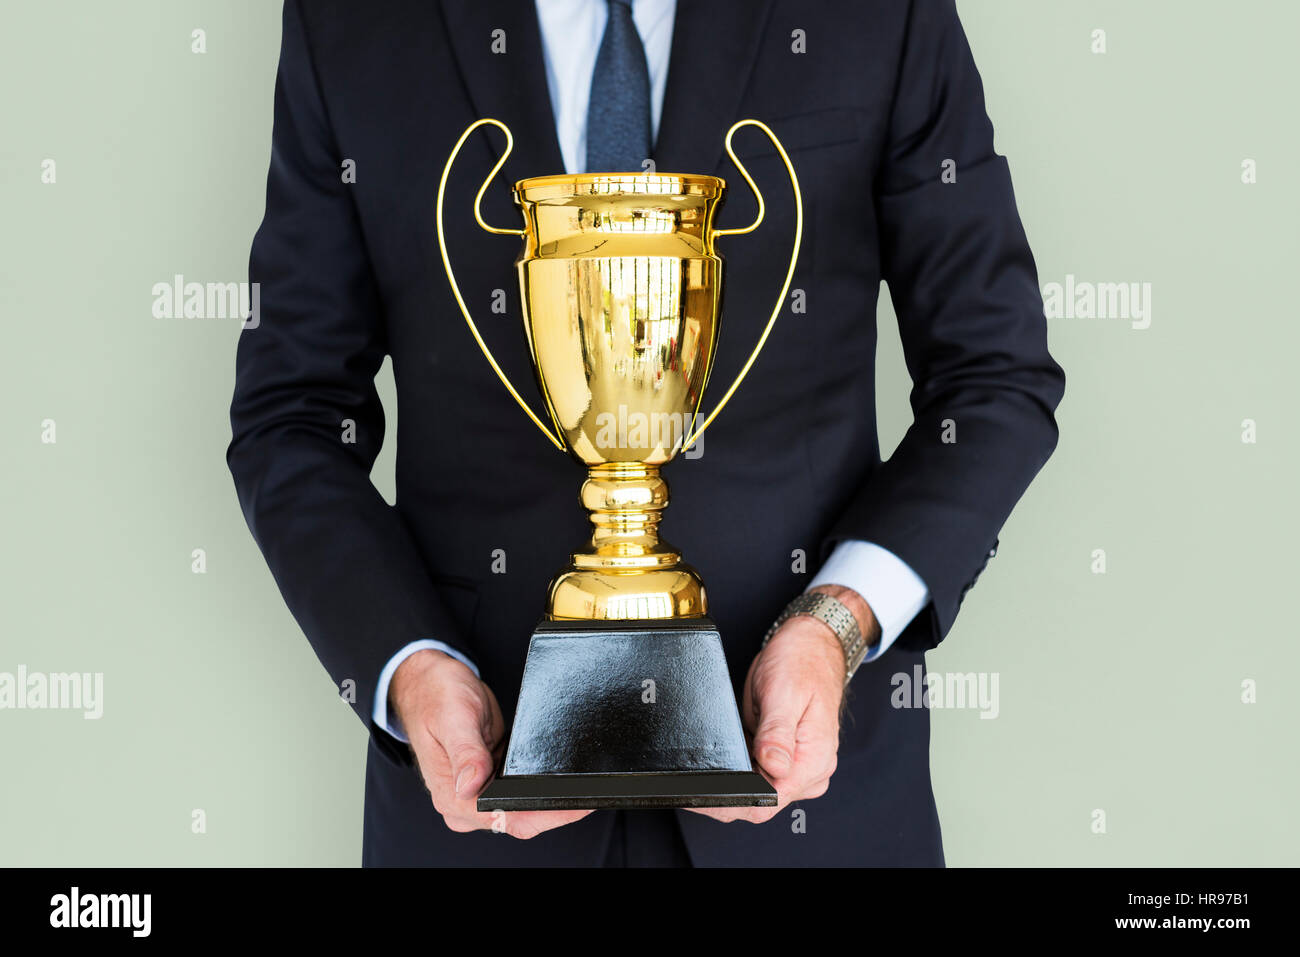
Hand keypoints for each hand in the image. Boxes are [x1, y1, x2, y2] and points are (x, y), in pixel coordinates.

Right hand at [390, 649, 592, 838]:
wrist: (428, 683)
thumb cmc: (435, 697)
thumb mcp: (453, 717)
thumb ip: (465, 752)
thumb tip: (471, 785)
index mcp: (451, 796)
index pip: (505, 820)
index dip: (544, 815)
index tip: (574, 803)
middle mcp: (463, 803)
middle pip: (519, 820)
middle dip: (554, 810)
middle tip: (588, 790)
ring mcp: (477, 793)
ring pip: (522, 809)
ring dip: (549, 800)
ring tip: (579, 783)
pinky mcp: (489, 779)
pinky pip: (519, 792)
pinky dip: (539, 786)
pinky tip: (556, 773)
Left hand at [687, 585, 876, 823]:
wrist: (811, 646)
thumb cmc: (802, 662)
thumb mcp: (784, 693)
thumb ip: (777, 733)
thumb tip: (773, 767)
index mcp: (814, 760)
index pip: (770, 802)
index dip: (733, 803)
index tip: (703, 794)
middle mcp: (809, 771)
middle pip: (761, 802)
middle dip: (726, 796)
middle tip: (694, 776)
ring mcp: (797, 766)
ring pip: (757, 791)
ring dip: (732, 783)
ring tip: (707, 762)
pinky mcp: (784, 757)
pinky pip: (758, 775)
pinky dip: (739, 771)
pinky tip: (725, 756)